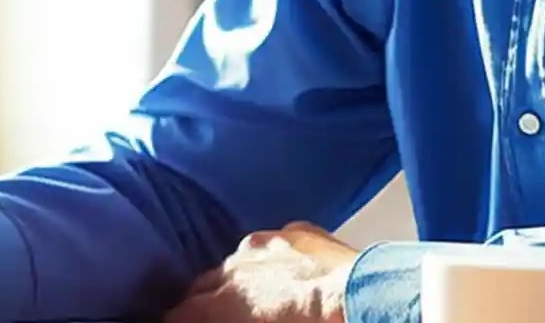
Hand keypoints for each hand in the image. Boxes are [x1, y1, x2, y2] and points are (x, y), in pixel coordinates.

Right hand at [165, 221, 357, 322]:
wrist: (366, 302)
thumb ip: (226, 321)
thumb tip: (220, 316)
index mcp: (220, 303)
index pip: (178, 314)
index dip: (178, 320)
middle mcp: (234, 266)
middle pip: (201, 284)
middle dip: (201, 301)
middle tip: (212, 317)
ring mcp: (265, 243)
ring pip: (236, 261)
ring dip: (238, 279)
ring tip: (255, 300)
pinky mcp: (297, 231)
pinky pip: (273, 248)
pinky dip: (273, 262)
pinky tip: (290, 277)